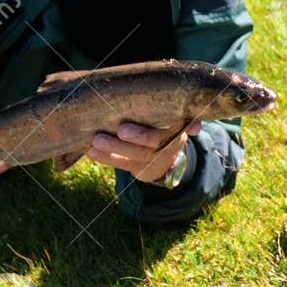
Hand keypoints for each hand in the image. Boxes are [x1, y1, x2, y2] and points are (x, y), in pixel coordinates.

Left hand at [87, 120, 201, 183]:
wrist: (168, 154)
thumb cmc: (169, 122)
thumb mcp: (181, 120)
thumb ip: (188, 118)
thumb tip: (197, 127)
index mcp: (175, 136)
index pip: (159, 138)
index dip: (141, 136)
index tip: (122, 129)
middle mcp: (163, 151)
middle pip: (142, 151)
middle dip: (120, 145)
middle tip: (99, 137)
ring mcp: (149, 162)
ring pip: (129, 159)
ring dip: (109, 151)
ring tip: (93, 142)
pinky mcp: (136, 168)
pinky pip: (119, 164)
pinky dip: (104, 159)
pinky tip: (89, 151)